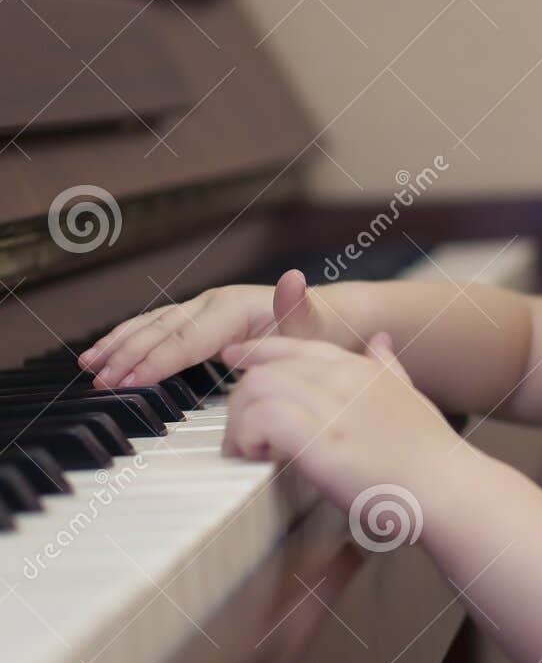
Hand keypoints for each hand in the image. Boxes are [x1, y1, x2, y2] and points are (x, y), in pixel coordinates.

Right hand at [78, 269, 335, 388]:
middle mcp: (214, 303)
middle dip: (126, 355)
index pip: (187, 340)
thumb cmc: (322, 331)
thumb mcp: (317, 326)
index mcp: (235, 307)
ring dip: (119, 345)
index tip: (127, 381)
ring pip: (152, 326)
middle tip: (98, 382)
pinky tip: (107, 356)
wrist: (331, 321)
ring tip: (89, 366)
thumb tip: (292, 280)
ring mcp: (204, 310)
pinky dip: (129, 341)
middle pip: (161, 331)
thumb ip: (299, 311)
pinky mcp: (200, 321)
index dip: (155, 361)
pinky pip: (157, 330)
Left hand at [218, 330, 458, 539]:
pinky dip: (248, 438)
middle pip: (264, 369)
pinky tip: (258, 459)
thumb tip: (380, 341)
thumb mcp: (411, 399)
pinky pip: (261, 419)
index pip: (294, 345)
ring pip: (255, 390)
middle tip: (242, 436)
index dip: (258, 351)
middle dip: (242, 401)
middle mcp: (344, 378)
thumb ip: (389, 369)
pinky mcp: (322, 441)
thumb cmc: (432, 458)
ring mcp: (333, 407)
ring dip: (240, 423)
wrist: (451, 492)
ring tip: (248, 452)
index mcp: (360, 368)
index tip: (235, 360)